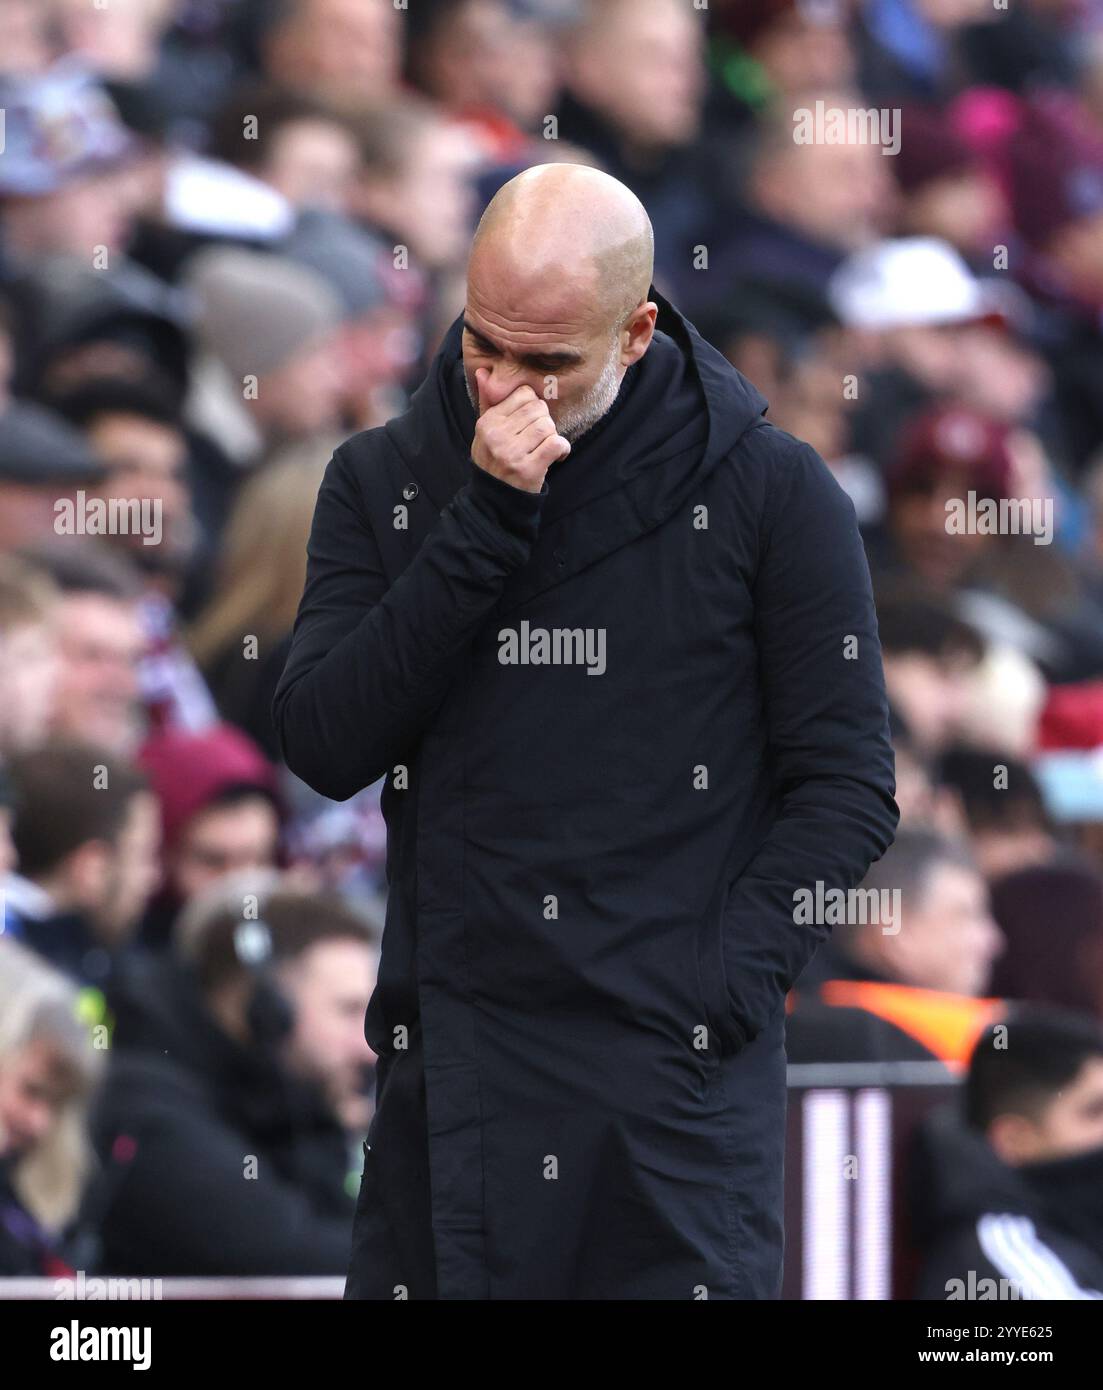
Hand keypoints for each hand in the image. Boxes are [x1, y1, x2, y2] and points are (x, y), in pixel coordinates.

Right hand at [470, 369, 570, 492]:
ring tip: (545, 447)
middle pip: (538, 409)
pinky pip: (556, 444)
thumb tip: (483, 371)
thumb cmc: (493, 460)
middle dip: (545, 421)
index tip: (531, 421)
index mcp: (488, 422)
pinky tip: (556, 456)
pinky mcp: (529, 468)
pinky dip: (562, 449)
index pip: (523, 395)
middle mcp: (497, 436)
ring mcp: (512, 453)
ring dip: (552, 436)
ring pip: (547, 426)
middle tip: (540, 437)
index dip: (533, 406)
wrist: (495, 500)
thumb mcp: (484, 432)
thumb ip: (487, 401)